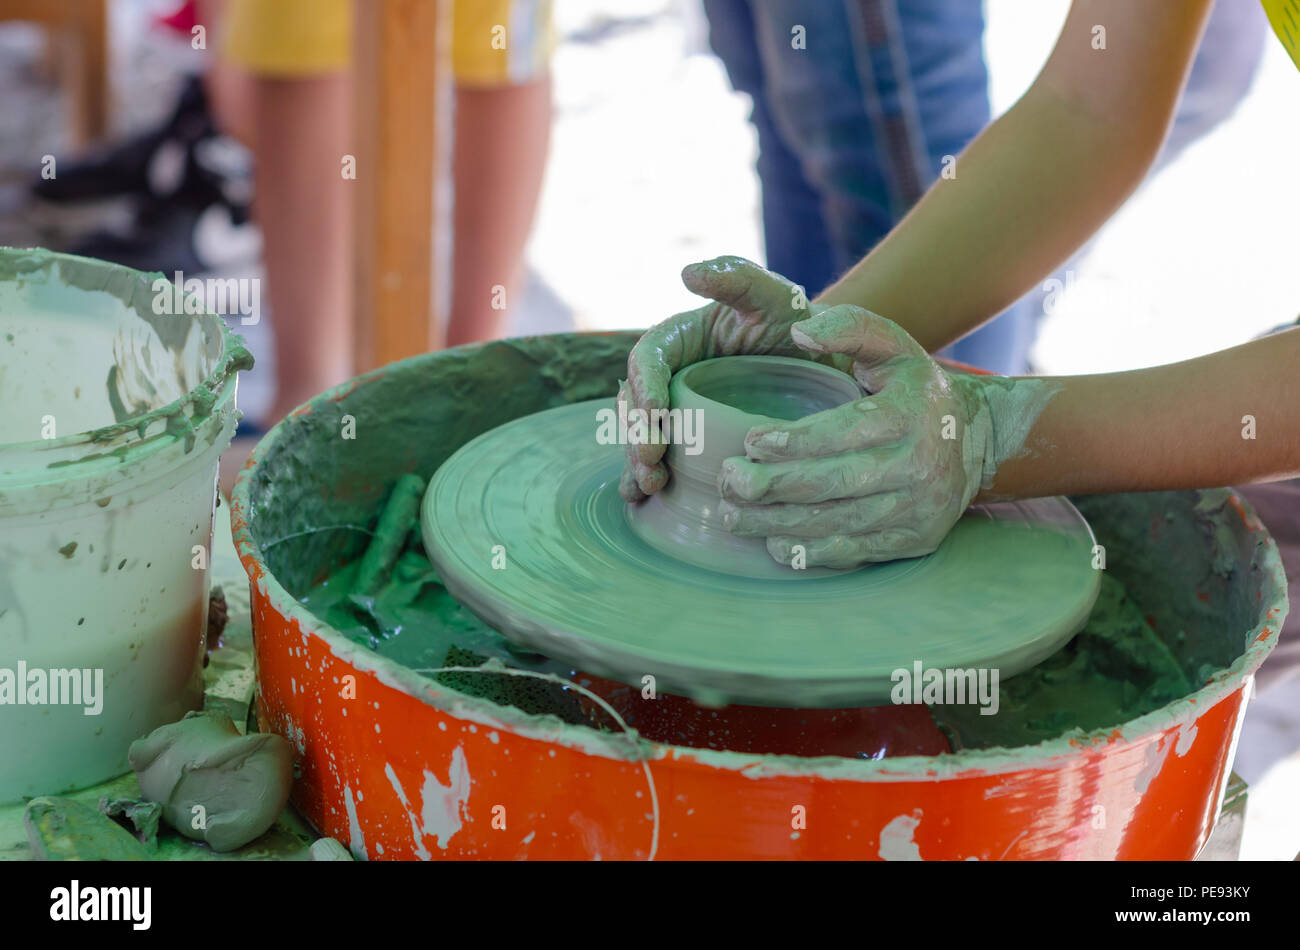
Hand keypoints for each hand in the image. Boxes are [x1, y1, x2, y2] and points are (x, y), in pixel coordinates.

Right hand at [619, 256, 849, 501]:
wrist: (824, 364)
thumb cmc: (800, 325)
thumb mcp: (775, 297)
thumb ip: (737, 278)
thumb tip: (688, 272)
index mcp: (681, 338)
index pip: (649, 358)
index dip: (644, 385)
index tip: (654, 413)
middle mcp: (671, 374)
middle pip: (637, 402)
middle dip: (637, 433)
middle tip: (650, 460)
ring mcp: (679, 409)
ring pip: (642, 434)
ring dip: (638, 461)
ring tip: (649, 485)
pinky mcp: (690, 439)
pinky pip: (660, 459)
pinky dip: (646, 478)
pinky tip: (645, 500)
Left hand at [716, 307, 1056, 566]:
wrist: (976, 439)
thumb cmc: (914, 388)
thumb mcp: (891, 344)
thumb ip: (848, 326)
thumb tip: (799, 332)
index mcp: (910, 414)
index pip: (843, 433)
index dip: (792, 442)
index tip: (748, 442)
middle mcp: (918, 465)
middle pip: (835, 484)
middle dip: (775, 486)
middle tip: (730, 481)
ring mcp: (919, 508)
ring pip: (838, 523)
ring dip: (779, 523)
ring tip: (733, 515)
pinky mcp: (915, 540)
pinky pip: (855, 551)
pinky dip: (809, 552)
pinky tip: (771, 542)